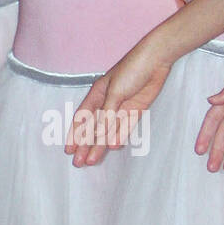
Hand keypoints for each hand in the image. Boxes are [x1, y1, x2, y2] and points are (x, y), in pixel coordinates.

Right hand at [66, 39, 172, 166]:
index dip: (74, 134)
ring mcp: (121, 108)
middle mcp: (107, 103)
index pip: (81, 119)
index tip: (68, 149)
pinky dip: (119, 137)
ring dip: (100, 146)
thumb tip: (99, 135)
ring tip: (92, 161)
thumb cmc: (130, 70)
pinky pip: (125, 127)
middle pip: (93, 128)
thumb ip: (107, 114)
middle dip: (85, 146)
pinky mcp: (136, 111)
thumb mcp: (114, 91)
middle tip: (78, 163)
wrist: (155, 61)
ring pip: (107, 131)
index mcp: (96, 95)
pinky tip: (113, 147)